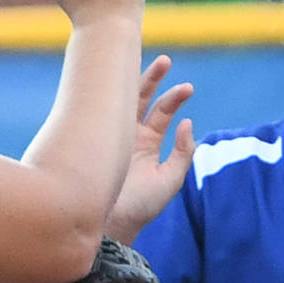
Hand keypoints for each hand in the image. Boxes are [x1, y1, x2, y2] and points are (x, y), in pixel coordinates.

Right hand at [106, 56, 195, 238]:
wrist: (108, 222)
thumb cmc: (140, 207)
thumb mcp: (170, 180)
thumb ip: (183, 153)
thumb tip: (186, 122)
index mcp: (146, 145)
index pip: (161, 113)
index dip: (174, 98)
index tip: (186, 89)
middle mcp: (128, 136)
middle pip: (141, 99)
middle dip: (153, 79)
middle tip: (165, 60)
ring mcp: (111, 134)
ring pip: (123, 100)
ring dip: (136, 80)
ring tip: (153, 60)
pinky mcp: (97, 136)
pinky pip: (103, 110)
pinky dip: (111, 93)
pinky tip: (119, 76)